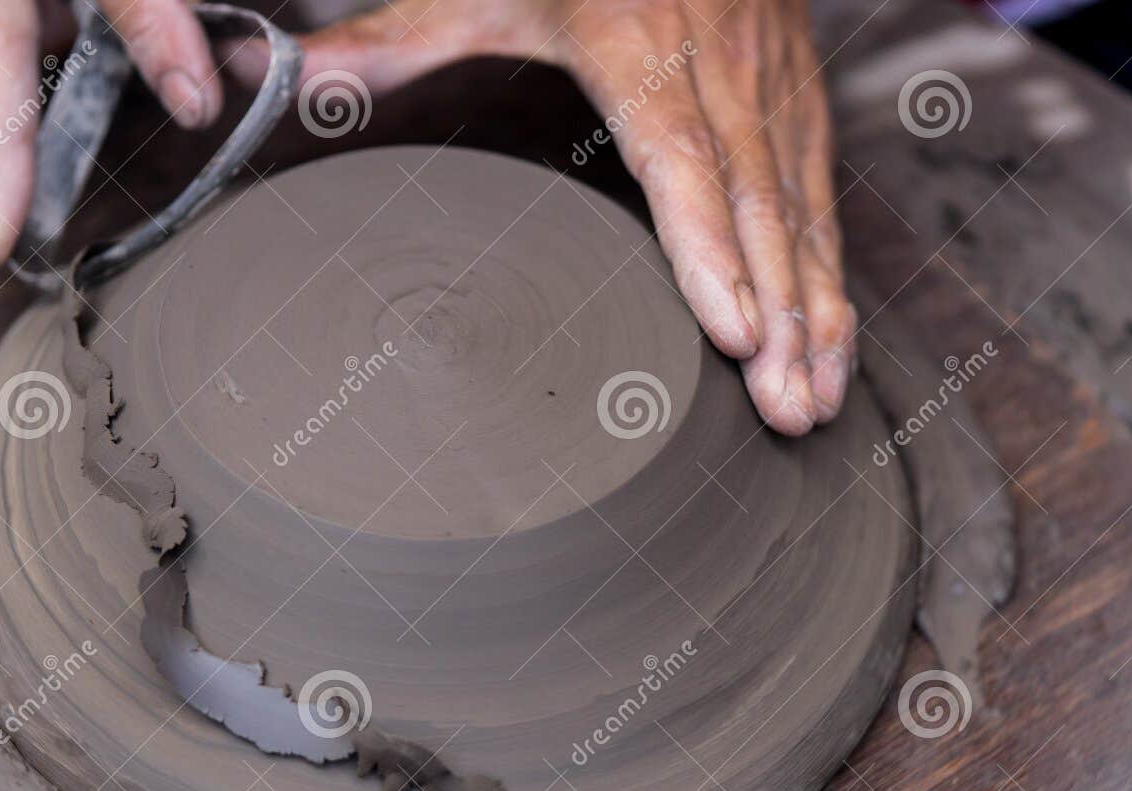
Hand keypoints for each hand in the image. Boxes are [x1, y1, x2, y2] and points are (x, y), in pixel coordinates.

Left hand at [0, 0, 851, 434]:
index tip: (735, 332)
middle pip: (758, 206)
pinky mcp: (797, 91)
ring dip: (817, 309)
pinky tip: (833, 337)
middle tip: (785, 409)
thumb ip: (399, 39)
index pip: (680, 163)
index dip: (710, 252)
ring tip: (815, 399)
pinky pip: (822, 192)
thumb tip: (298, 83)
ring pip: (803, 207)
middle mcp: (720, 65)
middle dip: (782, 316)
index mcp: (640, 41)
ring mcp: (769, 80)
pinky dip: (832, 271)